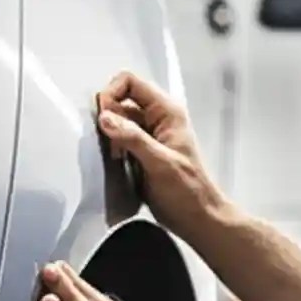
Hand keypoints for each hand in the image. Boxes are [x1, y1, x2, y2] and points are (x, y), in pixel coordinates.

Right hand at [95, 71, 223, 236]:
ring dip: (108, 136)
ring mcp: (148, 135)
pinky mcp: (140, 152)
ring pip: (117, 122)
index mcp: (166, 111)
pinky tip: (114, 164)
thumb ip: (132, 138)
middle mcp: (156, 117)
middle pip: (120, 101)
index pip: (130, 82)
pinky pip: (118, 140)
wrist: (197, 218)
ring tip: (113, 157)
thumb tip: (104, 117)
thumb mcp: (160, 163)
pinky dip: (111, 148)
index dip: (111, 94)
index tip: (102, 118)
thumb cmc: (187, 190)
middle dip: (107, 118)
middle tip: (109, 144)